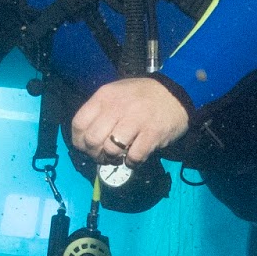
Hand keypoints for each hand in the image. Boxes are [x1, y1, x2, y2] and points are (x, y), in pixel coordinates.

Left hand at [70, 77, 189, 165]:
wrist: (176, 93)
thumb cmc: (142, 96)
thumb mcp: (116, 94)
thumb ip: (100, 112)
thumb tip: (86, 140)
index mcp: (105, 96)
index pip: (79, 124)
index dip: (79, 141)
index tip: (86, 147)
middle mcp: (117, 107)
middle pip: (92, 140)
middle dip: (95, 154)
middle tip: (103, 155)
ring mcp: (136, 121)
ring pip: (111, 150)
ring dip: (112, 159)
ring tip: (119, 157)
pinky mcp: (152, 134)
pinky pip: (133, 157)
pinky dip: (131, 162)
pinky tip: (134, 157)